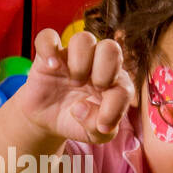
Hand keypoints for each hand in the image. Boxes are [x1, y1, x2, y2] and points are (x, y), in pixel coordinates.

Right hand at [17, 27, 137, 146]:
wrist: (48, 121)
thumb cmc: (78, 122)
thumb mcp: (94, 135)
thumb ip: (99, 129)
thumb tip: (81, 107)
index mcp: (115, 82)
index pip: (124, 83)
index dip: (114, 106)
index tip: (101, 125)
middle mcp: (97, 64)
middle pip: (111, 47)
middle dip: (104, 71)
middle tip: (93, 89)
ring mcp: (72, 57)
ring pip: (84, 38)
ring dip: (81, 62)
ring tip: (74, 81)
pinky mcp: (48, 55)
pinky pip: (48, 37)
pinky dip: (49, 49)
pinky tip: (51, 67)